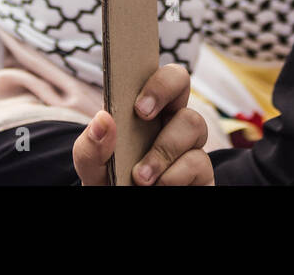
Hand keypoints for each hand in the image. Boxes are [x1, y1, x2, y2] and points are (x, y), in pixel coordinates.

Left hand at [72, 64, 213, 185]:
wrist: (127, 216)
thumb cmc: (111, 185)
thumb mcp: (93, 168)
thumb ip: (90, 147)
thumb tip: (103, 119)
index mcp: (145, 112)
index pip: (155, 76)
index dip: (155, 79)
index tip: (138, 105)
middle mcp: (171, 122)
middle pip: (181, 81)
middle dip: (162, 91)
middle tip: (141, 114)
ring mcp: (191, 147)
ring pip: (194, 123)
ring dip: (164, 149)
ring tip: (140, 178)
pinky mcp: (203, 175)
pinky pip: (199, 162)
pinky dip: (174, 177)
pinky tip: (159, 188)